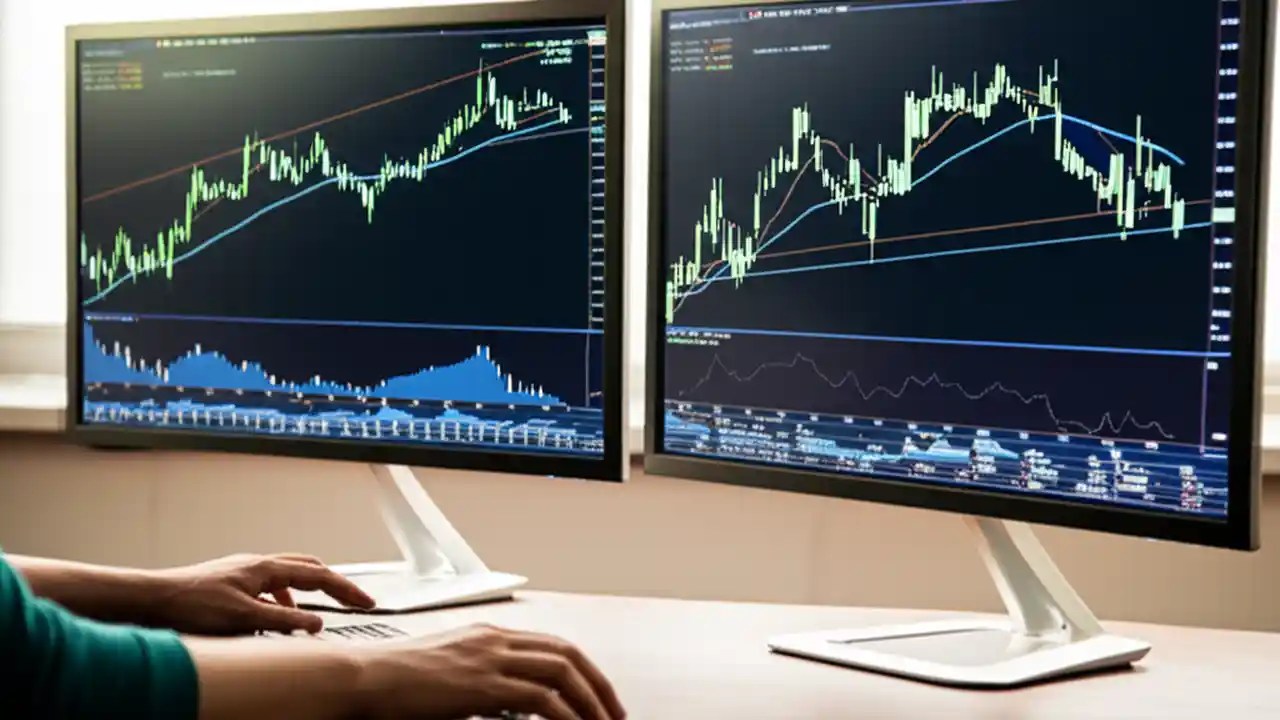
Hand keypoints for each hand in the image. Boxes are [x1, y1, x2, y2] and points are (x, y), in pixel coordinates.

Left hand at [152, 553, 374, 635]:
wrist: (153, 598)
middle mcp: (258, 564)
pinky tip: (274, 619)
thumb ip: (282, 620)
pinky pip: (269, 587)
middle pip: (309, 567)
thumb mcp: (243, 617)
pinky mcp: (232, 582)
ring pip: (289, 576)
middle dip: (334, 584)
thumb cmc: (192, 604)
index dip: (346, 590)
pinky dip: (283, 601)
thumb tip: (317, 624)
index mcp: (266, 568)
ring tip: (312, 618)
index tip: (367, 603)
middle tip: (353, 601)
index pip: (319, 576)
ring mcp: (244, 571)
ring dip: (308, 593)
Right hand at [358, 623, 625, 719]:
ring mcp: (489, 658)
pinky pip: (539, 699)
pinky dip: (565, 715)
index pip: (552, 645)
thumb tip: (512, 706)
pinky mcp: (481, 684)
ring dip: (589, 701)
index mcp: (488, 635)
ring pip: (561, 672)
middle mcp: (494, 640)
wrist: (362, 679)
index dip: (583, 669)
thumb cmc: (393, 682)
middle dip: (598, 685)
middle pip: (567, 654)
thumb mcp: (449, 677)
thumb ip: (484, 686)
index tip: (598, 694)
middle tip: (614, 713)